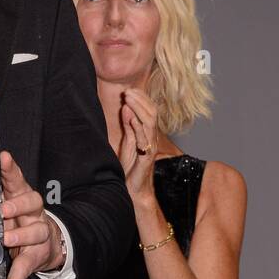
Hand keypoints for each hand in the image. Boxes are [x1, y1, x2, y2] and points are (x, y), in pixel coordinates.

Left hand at [0, 150, 61, 278]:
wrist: (46, 243)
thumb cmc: (17, 220)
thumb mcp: (6, 205)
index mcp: (20, 196)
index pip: (17, 178)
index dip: (10, 168)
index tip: (3, 157)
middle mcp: (32, 211)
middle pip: (32, 201)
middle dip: (17, 205)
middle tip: (3, 209)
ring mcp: (38, 232)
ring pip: (36, 230)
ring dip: (20, 235)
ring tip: (6, 239)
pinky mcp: (37, 255)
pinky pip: (27, 267)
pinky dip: (17, 278)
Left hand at [116, 86, 157, 202]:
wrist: (134, 188)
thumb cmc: (131, 166)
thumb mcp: (128, 141)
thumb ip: (128, 126)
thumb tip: (126, 107)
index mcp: (148, 133)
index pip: (150, 111)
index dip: (141, 99)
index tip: (130, 90)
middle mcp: (152, 138)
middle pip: (152, 113)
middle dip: (140, 100)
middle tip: (128, 91)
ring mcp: (151, 147)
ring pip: (150, 123)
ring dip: (138, 109)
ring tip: (128, 99)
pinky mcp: (146, 157)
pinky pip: (144, 139)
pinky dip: (138, 127)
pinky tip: (131, 118)